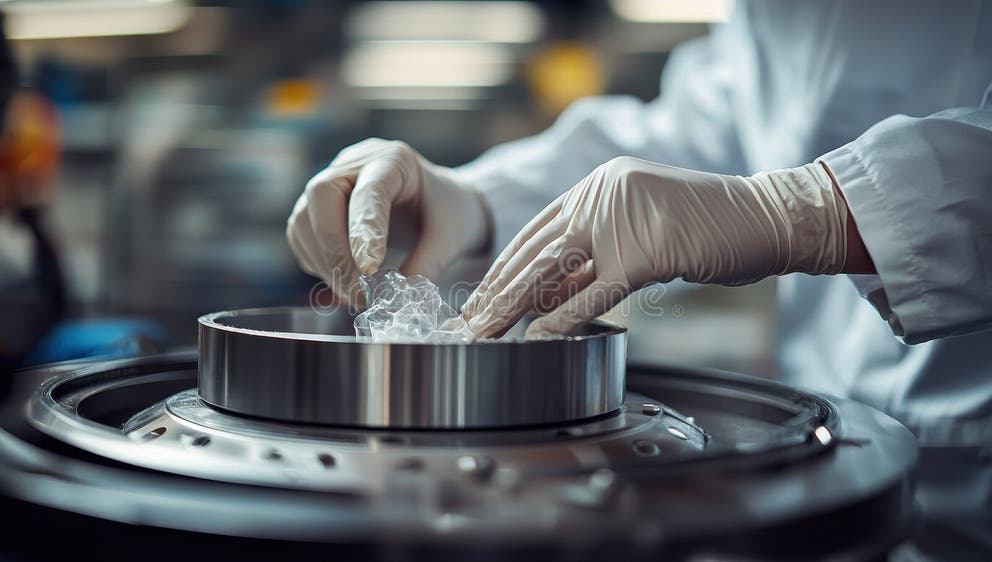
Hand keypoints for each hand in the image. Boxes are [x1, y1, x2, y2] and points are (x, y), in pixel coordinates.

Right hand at [287, 138, 489, 305]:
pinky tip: (344, 282)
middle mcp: (355, 163)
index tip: (369, 271)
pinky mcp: (318, 207)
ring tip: (355, 295)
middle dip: (334, 249)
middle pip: (321, 195)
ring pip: (304, 219)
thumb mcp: (451, 238)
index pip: (368, 191)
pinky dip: (318, 264)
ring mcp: (332, 182)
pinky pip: (302, 236)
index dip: (364, 231)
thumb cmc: (449, 214)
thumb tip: (397, 298)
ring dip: (324, 263)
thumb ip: (426, 265)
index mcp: (394, 160)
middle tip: (357, 291)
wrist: (441, 205)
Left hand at [461, 156, 848, 337]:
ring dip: (515, 306)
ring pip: (555, 270)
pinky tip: (536, 338)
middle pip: (536, 250)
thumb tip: (552, 292)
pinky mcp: (648, 252)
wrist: (765, 219)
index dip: (504, 267)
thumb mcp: (642, 230)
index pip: (536, 231)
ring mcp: (624, 220)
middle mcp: (604, 194)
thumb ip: (598, 252)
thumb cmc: (709, 227)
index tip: (479, 296)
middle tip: (468, 322)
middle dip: (497, 290)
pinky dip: (563, 318)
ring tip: (486, 332)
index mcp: (599, 186)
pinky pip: (594, 292)